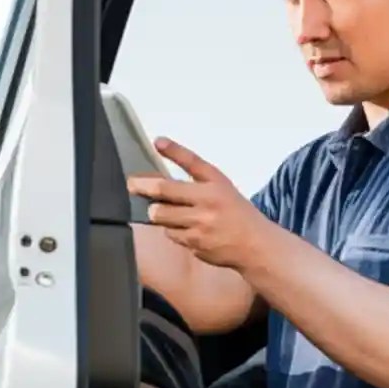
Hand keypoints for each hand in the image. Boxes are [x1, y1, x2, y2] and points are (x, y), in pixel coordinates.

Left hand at [126, 137, 270, 269]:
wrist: (255, 245)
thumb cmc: (237, 214)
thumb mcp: (222, 188)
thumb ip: (193, 180)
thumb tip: (157, 174)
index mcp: (216, 184)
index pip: (192, 162)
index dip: (174, 150)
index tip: (158, 142)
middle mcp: (208, 202)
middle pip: (164, 191)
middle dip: (143, 188)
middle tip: (133, 185)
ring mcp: (201, 225)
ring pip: (161, 216)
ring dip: (158, 213)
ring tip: (164, 212)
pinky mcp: (195, 244)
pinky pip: (171, 235)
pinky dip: (173, 231)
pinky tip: (188, 230)